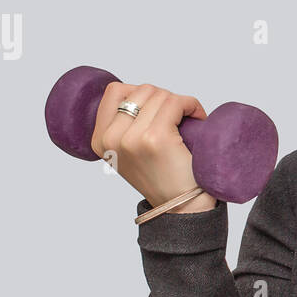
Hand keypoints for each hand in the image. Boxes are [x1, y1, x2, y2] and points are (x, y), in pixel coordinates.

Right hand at [89, 82, 217, 212]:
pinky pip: (175, 102)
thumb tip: (140, 91)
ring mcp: (132, 138)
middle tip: (178, 117)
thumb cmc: (162, 176)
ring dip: (179, 102)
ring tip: (188, 119)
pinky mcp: (156, 138)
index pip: (114, 92)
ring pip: (160, 94)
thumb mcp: (129, 152)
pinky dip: (190, 105)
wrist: (181, 206)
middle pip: (141, 90)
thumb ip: (124, 125)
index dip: (142, 94)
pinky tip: (197, 118)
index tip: (157, 110)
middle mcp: (111, 139)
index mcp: (100, 141)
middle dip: (164, 98)